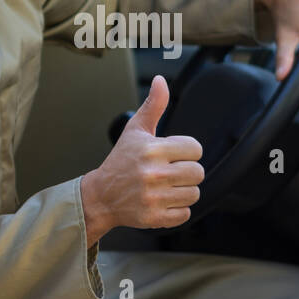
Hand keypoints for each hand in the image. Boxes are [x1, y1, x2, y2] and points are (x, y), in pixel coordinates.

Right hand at [80, 75, 203, 244]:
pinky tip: (163, 201)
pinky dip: (177, 210)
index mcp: (152, 149)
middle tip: (171, 172)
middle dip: (187, 172)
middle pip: (198, 173)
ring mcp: (153, 197)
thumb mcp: (135, 130)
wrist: (101, 195)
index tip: (173, 155)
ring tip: (166, 187)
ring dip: (183, 191)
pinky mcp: (154, 218)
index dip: (186, 151)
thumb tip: (160, 80)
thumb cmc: (121, 160)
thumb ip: (153, 105)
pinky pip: (185, 214)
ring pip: (193, 194)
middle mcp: (153, 173)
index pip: (195, 149)